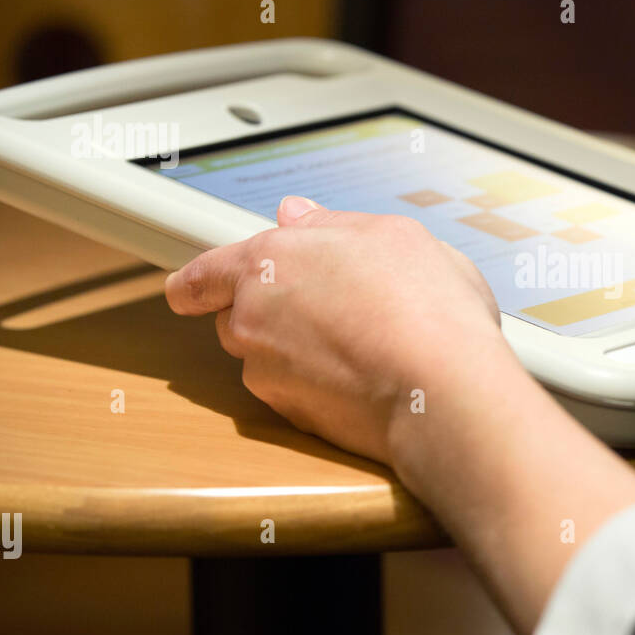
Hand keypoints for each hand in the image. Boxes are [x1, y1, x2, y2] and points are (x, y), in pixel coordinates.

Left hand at [166, 196, 634, 634]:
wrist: (442, 392)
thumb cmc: (426, 309)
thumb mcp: (393, 235)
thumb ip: (334, 223)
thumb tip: (299, 215)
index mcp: (267, 262)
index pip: (202, 275)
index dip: (197, 283)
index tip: (192, 289)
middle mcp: (251, 319)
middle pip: (236, 315)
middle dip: (270, 312)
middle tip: (329, 307)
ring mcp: (267, 373)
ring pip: (266, 358)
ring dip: (297, 351)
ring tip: (363, 342)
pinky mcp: (291, 418)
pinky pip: (296, 394)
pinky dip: (320, 386)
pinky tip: (368, 376)